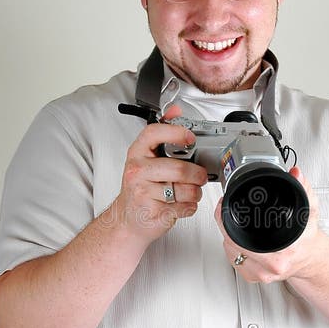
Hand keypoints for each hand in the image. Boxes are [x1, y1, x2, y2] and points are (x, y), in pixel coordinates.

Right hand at [112, 105, 207, 244]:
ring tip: (190, 191)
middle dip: (197, 173)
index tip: (190, 138)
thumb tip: (175, 110)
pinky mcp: (154, 212)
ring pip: (185, 190)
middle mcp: (138, 171)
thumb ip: (163, 133)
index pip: (153, 133)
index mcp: (137, 153)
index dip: (175, 133)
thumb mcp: (147, 157)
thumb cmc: (140, 187)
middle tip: (200, 175)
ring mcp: (144, 193)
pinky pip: (184, 207)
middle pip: (178, 168)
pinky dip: (190, 206)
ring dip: (195, 192)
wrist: (128, 218)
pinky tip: (182, 204)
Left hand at [214, 166, 320, 282]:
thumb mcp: (309, 209)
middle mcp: (272, 266)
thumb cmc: (308, 238)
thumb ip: (303, 188)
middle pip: (231, 242)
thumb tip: (295, 174)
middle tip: (225, 209)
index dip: (226, 217)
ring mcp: (262, 274)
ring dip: (228, 237)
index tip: (223, 205)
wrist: (311, 258)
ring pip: (230, 252)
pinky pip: (234, 261)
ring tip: (232, 223)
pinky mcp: (254, 278)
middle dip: (226, 224)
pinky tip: (237, 240)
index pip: (242, 234)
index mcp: (284, 251)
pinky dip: (232, 249)